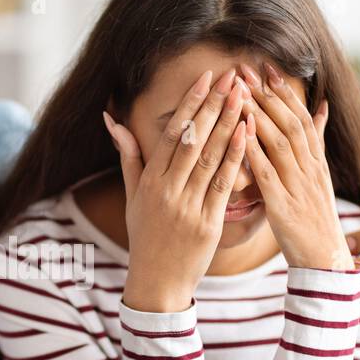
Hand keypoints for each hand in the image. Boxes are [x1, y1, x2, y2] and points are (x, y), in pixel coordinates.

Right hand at [102, 67, 251, 312]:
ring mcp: (188, 207)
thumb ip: (128, 157)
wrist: (157, 282)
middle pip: (194, 140)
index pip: (173, 134)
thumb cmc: (145, 236)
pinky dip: (236, 158)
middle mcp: (167, 191)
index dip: (191, 104)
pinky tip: (247, 134)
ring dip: (229, 124)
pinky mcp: (208, 224)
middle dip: (214, 105)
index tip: (207, 78)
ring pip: (211, 158)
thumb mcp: (133, 196)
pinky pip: (224, 185)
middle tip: (233, 77)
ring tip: (244, 97)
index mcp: (150, 182)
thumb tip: (111, 120)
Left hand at [238, 62, 356, 271]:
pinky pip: (269, 174)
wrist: (325, 259)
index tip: (266, 66)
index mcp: (317, 161)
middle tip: (245, 69)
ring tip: (240, 91)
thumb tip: (322, 106)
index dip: (284, 91)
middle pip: (290, 122)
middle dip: (268, 94)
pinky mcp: (284, 206)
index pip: (301, 117)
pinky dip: (255, 152)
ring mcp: (299, 186)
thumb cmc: (315, 217)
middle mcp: (311, 168)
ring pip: (281, 143)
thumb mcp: (320, 176)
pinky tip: (239, 135)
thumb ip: (318, 142)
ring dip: (260, 114)